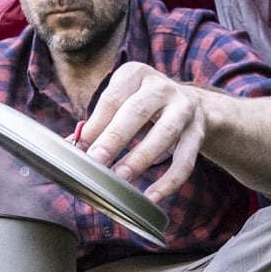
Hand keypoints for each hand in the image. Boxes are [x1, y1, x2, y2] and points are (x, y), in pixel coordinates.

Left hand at [79, 62, 208, 203]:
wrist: (193, 104)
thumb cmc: (145, 105)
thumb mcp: (123, 102)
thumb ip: (99, 122)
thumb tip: (73, 146)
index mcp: (137, 75)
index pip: (112, 99)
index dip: (95, 125)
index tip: (80, 148)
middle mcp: (162, 88)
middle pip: (136, 112)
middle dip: (113, 139)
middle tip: (95, 162)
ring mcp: (184, 109)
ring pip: (164, 135)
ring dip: (139, 159)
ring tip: (120, 180)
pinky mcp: (197, 133)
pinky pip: (185, 160)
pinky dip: (169, 181)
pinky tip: (152, 197)